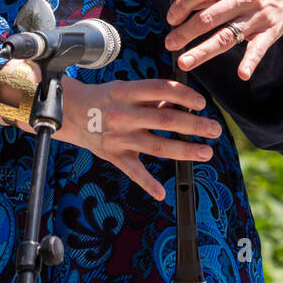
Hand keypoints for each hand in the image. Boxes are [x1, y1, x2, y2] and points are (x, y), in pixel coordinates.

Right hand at [0, 71, 222, 201]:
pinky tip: (162, 193)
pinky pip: (132, 172)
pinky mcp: (113, 155)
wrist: (67, 113)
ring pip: (156, 146)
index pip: (161, 89)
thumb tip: (181, 104)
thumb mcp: (126, 89)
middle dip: (194, 125)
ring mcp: (118, 137)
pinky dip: (147, 184)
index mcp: (126, 91)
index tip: (202, 103)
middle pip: (164, 120)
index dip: (184, 95)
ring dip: (184, 150)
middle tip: (215, 130)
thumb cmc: (105, 98)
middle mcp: (123, 114)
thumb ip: (152, 98)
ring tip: (206, 152)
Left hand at [165, 0, 282, 79]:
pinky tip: (242, 73)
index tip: (171, 19)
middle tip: (169, 44)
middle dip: (185, 32)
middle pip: (208, 17)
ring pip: (226, 35)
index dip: (181, 6)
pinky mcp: (270, 31)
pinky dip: (251, 61)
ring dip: (203, 51)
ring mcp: (257, 16)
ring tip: (185, 61)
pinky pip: (259, 48)